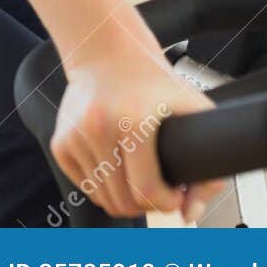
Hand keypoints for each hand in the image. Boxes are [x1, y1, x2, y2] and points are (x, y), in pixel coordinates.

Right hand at [51, 29, 222, 222]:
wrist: (108, 53)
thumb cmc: (154, 81)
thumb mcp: (193, 114)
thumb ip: (206, 171)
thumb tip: (189, 214)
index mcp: (134, 123)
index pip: (146, 191)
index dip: (166, 203)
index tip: (173, 194)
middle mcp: (99, 129)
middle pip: (123, 201)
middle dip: (146, 204)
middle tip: (157, 189)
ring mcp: (76, 136)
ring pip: (102, 198)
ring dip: (123, 198)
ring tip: (137, 179)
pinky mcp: (60, 142)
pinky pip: (83, 186)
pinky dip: (101, 186)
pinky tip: (116, 168)